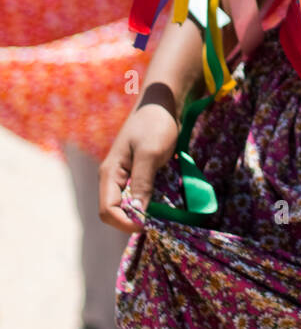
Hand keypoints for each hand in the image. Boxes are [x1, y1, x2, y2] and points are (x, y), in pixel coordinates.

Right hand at [99, 84, 179, 232]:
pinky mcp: (136, 174)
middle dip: (133, 221)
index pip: (108, 210)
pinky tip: (163, 204)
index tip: (147, 225)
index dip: (125, 223)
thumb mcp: (150, 153)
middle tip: (157, 222)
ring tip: (162, 215)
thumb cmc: (155, 124)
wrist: (161, 103)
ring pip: (127, 206)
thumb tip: (138, 214)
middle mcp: (113, 178)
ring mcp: (124, 176)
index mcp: (110, 173)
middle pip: (115, 212)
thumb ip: (142, 183)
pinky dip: (148, 204)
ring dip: (142, 214)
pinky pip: (138, 197)